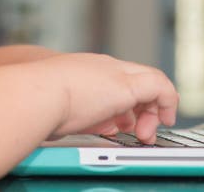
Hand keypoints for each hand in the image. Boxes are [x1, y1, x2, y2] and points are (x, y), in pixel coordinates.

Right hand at [29, 53, 177, 143]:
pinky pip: (160, 87)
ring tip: (146, 135)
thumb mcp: (61, 108)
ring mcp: (115, 73)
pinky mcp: (127, 85)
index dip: (122, 104)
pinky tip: (166, 120)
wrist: (35, 94)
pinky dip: (168, 103)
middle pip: (135, 79)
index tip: (119, 125)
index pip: (113, 81)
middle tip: (140, 132)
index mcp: (83, 71)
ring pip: (150, 82)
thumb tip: (85, 128)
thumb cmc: (36, 104)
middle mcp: (102, 67)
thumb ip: (77, 115)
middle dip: (142, 108)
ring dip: (152, 111)